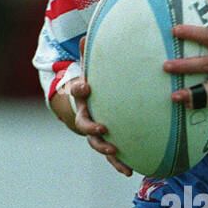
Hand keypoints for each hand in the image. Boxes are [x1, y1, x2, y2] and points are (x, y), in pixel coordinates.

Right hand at [51, 50, 131, 176]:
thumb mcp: (91, 67)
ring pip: (96, 144)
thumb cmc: (93, 83)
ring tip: (116, 153)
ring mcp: (94, 132)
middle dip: (92, 127)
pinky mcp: (105, 143)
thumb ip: (90, 54)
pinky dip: (119, 163)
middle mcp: (85, 116)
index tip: (86, 85)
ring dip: (105, 150)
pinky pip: (111, 155)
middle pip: (84, 124)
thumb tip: (86, 35)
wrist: (86, 103)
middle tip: (102, 128)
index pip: (77, 91)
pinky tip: (130, 171)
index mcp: (82, 97)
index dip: (79, 88)